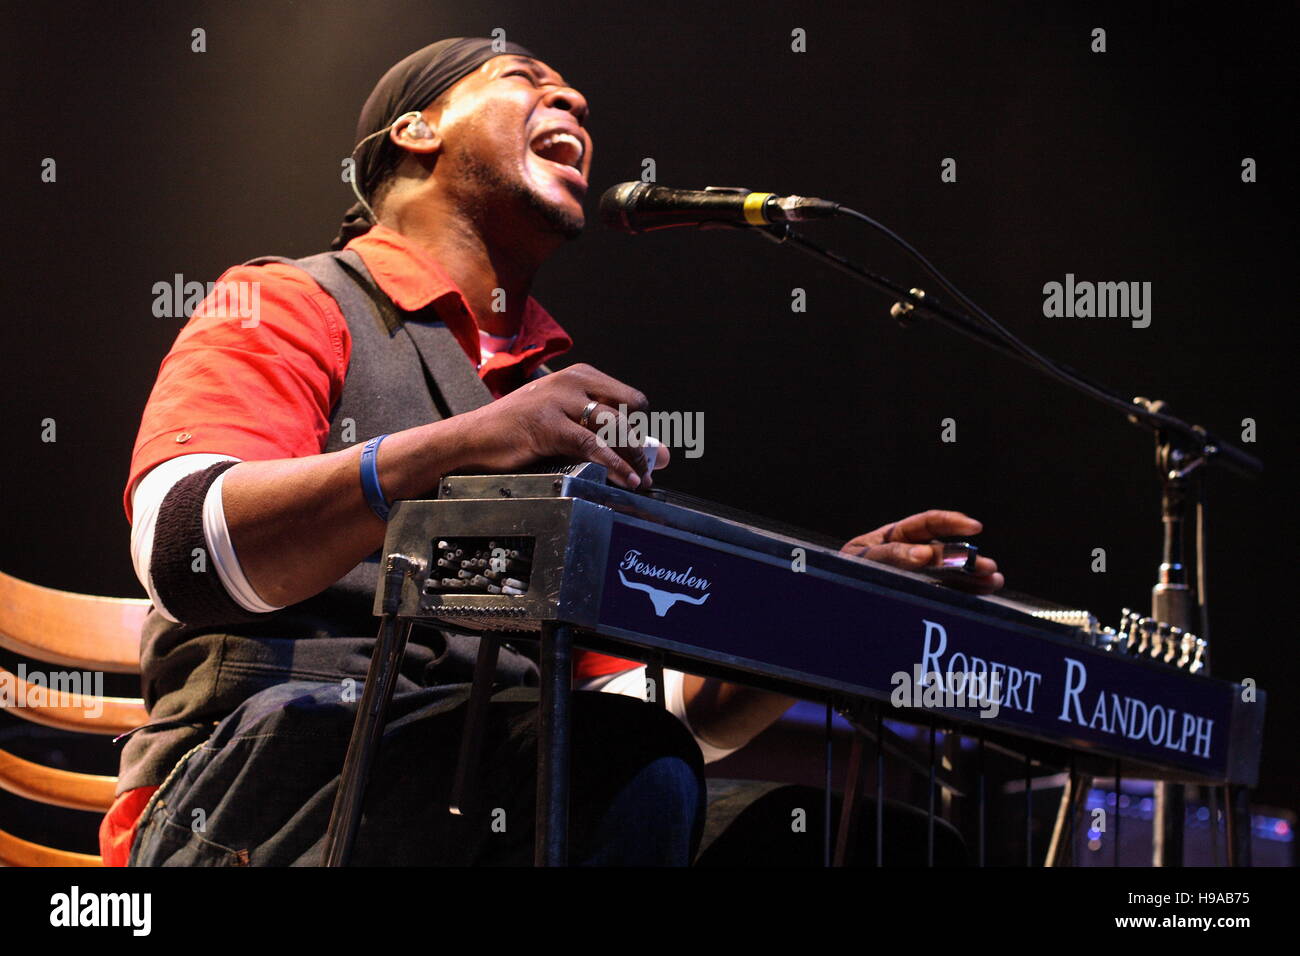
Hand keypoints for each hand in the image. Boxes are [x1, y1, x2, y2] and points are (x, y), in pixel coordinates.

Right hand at [455, 363, 657, 488]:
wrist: (473, 438)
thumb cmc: (520, 431)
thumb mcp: (568, 426)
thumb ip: (611, 437)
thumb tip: (661, 455)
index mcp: (581, 376)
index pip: (630, 398)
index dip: (642, 428)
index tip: (644, 454)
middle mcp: (573, 381)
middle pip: (628, 410)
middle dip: (640, 444)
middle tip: (646, 470)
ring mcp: (560, 400)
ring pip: (615, 426)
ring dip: (633, 457)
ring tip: (640, 479)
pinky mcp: (548, 424)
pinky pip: (593, 445)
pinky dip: (615, 465)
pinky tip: (627, 480)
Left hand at [840, 510, 1004, 593]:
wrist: (824, 614)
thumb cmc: (837, 580)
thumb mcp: (857, 562)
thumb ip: (889, 557)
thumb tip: (924, 554)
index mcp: (888, 539)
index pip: (924, 524)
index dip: (950, 522)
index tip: (973, 527)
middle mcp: (904, 557)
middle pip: (941, 552)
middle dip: (965, 557)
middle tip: (987, 566)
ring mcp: (912, 580)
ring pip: (948, 575)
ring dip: (972, 576)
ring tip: (993, 580)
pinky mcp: (915, 601)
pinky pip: (944, 595)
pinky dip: (964, 594)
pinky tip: (985, 593)